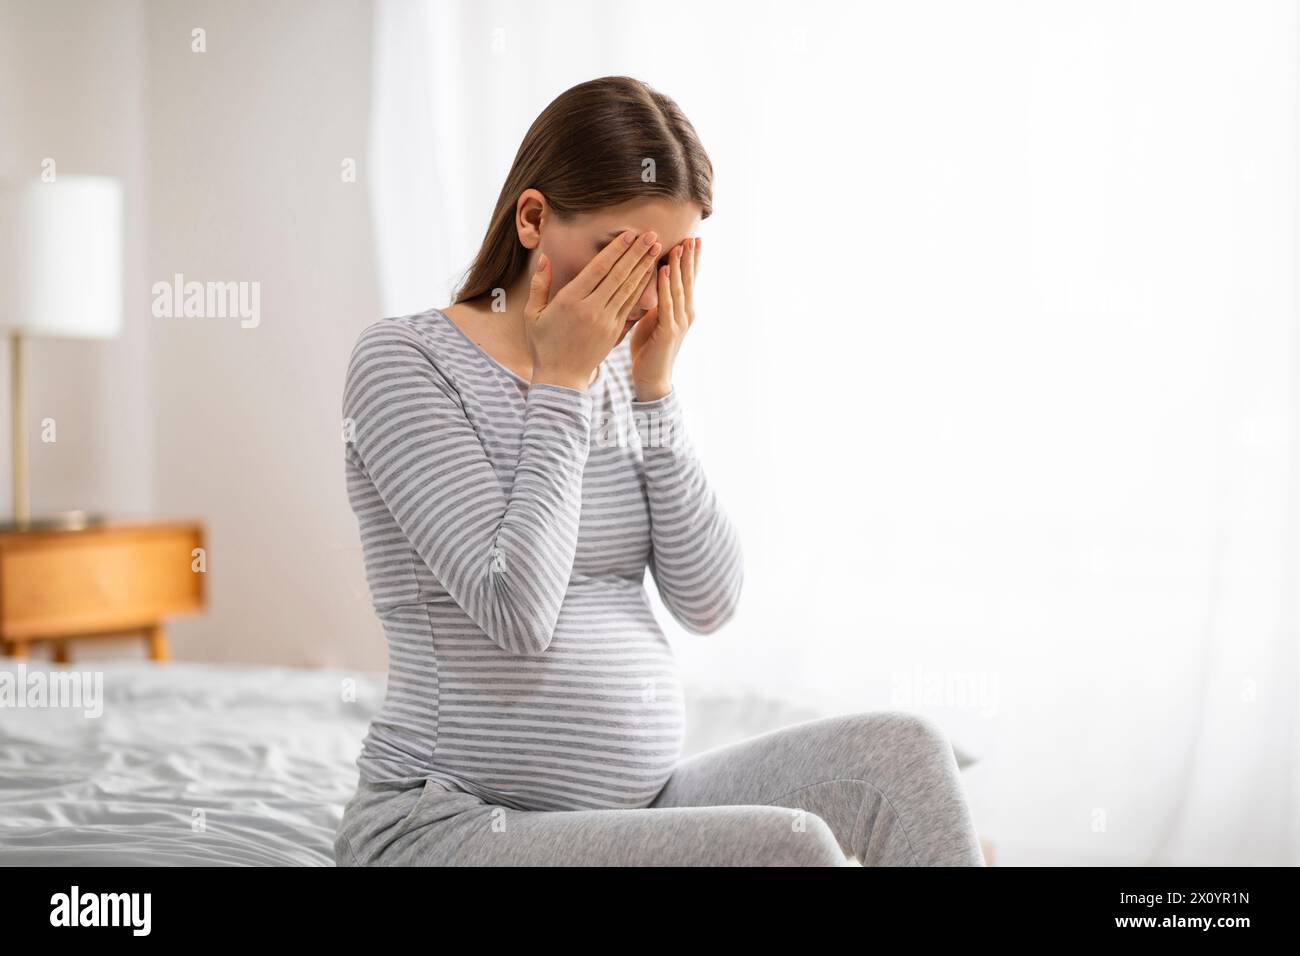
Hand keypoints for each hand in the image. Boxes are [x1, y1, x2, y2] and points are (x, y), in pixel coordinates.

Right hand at [525, 230, 661, 390]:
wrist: (561, 378)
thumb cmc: (543, 344)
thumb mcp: (532, 314)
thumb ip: (540, 285)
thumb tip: (545, 258)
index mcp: (570, 301)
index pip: (599, 269)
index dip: (617, 250)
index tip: (630, 234)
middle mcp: (591, 309)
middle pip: (619, 275)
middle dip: (637, 253)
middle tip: (652, 234)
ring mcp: (606, 321)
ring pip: (629, 289)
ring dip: (644, 267)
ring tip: (656, 248)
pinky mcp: (615, 331)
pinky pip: (631, 305)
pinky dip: (642, 288)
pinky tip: (651, 274)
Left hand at [630, 237, 697, 401]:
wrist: (651, 379)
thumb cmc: (648, 349)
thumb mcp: (653, 320)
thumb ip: (657, 302)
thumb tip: (650, 281)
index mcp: (683, 310)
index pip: (688, 280)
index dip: (691, 260)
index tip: (693, 239)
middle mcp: (685, 314)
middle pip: (689, 280)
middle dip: (690, 258)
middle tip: (692, 236)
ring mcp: (679, 323)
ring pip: (679, 288)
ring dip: (679, 266)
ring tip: (679, 245)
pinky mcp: (668, 331)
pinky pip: (667, 303)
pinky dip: (665, 285)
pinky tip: (663, 270)